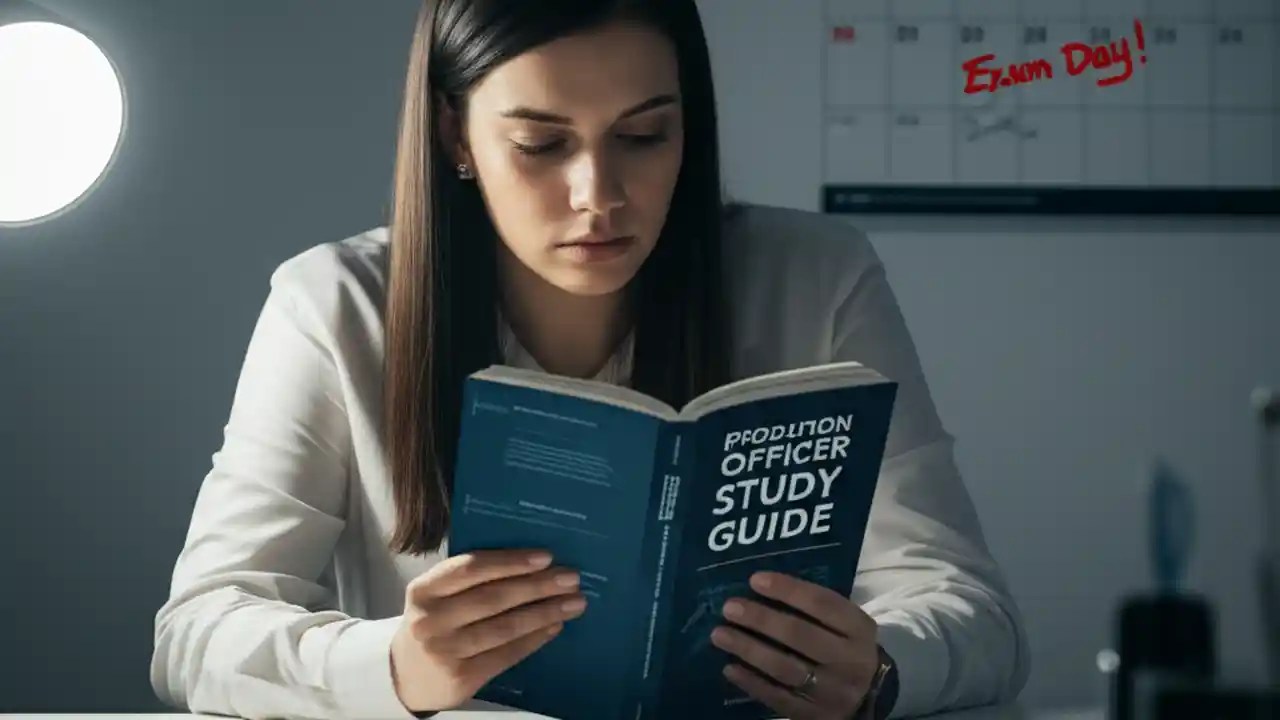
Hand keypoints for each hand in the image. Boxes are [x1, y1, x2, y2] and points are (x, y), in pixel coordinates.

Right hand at [390, 548, 586, 712]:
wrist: (406, 675)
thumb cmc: (434, 623)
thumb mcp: (436, 595)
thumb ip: (469, 579)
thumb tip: (531, 563)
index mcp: (424, 589)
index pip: (471, 568)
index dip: (511, 562)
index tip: (546, 557)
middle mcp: (431, 619)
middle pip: (494, 598)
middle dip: (538, 586)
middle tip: (571, 578)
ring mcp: (445, 651)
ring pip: (504, 627)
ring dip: (544, 613)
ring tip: (573, 603)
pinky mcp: (462, 677)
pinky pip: (506, 653)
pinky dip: (534, 639)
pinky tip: (554, 626)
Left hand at [711, 571, 879, 719]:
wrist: (868, 694)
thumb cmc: (844, 644)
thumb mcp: (844, 622)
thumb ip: (814, 607)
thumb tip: (760, 586)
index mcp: (859, 629)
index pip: (822, 604)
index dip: (788, 590)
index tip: (754, 580)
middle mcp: (850, 661)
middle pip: (800, 636)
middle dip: (761, 620)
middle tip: (729, 607)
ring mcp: (832, 692)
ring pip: (786, 669)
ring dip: (749, 650)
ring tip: (720, 635)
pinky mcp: (816, 715)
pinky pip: (779, 698)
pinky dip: (752, 683)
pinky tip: (730, 668)